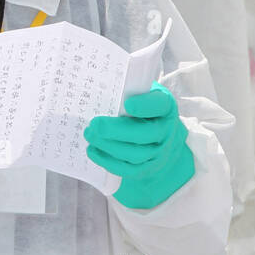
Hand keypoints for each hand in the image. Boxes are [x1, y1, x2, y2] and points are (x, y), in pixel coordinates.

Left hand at [84, 82, 195, 210]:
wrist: (161, 136)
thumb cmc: (144, 108)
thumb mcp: (143, 93)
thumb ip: (130, 90)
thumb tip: (102, 84)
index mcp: (165, 107)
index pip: (159, 105)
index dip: (144, 106)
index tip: (128, 104)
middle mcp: (165, 131)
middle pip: (145, 134)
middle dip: (116, 130)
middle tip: (94, 124)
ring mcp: (158, 153)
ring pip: (135, 154)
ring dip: (108, 146)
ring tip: (89, 134)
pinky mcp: (146, 169)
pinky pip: (128, 170)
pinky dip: (108, 161)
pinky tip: (92, 150)